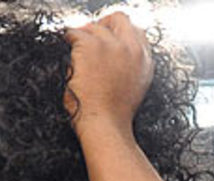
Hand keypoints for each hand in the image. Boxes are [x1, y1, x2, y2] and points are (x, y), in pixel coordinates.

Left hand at [64, 12, 153, 136]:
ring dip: (83, 39)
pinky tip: (70, 59)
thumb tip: (116, 54)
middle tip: (89, 39)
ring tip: (78, 58)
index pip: (135, 30)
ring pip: (93, 27)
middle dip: (102, 26)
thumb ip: (130, 66)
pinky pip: (74, 33)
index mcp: (144, 61)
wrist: (105, 127)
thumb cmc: (114, 118)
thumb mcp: (134, 89)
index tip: (107, 38)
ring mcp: (111, 46)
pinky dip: (68, 42)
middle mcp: (131, 49)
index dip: (118, 32)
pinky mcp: (91, 46)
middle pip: (117, 19)